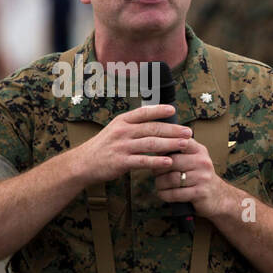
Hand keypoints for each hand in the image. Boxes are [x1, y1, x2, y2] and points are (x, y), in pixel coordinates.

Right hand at [72, 104, 193, 182]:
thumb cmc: (105, 146)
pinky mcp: (121, 162)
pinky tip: (169, 162)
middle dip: (173, 130)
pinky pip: (143, 161)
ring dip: (170, 144)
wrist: (84, 163)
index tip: (173, 110)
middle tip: (189, 132)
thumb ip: (135, 125)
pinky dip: (157, 161)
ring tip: (185, 145)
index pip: (143, 113)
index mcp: (122, 121)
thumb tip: (158, 121)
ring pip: (150, 143)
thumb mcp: (117, 129)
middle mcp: (122, 131)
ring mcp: (121, 146)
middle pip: (152, 128)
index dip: (158, 110)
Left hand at [152, 137, 231, 219]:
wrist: (220, 196)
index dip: (163, 145)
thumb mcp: (194, 159)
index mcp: (199, 150)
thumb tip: (153, 145)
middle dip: (158, 169)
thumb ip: (178, 151)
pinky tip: (163, 193)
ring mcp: (203, 178)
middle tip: (155, 173)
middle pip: (171, 162)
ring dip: (160, 183)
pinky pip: (175, 193)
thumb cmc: (199, 177)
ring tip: (159, 184)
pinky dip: (165, 194)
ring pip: (171, 179)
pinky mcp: (200, 193)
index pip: (179, 142)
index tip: (153, 150)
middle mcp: (203, 162)